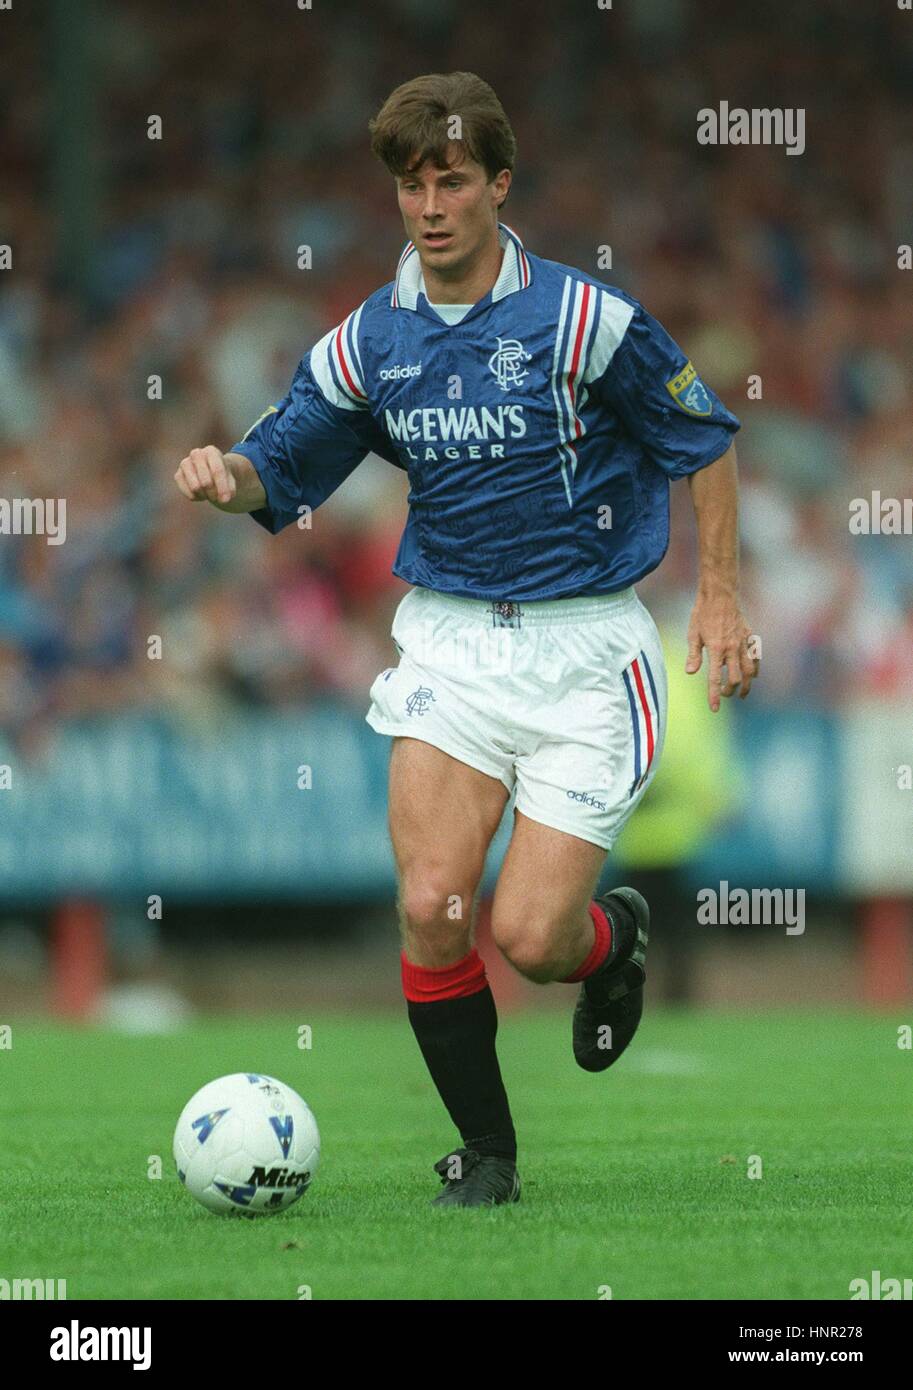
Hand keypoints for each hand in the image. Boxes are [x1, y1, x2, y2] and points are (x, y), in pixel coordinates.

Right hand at [174, 446, 236, 504]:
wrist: (211, 473)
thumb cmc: (223, 475)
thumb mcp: (231, 480)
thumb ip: (230, 489)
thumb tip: (224, 500)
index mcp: (211, 451)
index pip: (217, 471)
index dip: (222, 488)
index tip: (226, 500)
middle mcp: (196, 454)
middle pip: (206, 482)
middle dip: (213, 493)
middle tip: (217, 495)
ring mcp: (185, 463)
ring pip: (195, 488)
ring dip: (205, 495)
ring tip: (209, 493)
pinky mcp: (178, 475)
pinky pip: (188, 493)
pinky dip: (196, 497)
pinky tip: (200, 493)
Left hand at [686, 587, 757, 711]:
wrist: (720, 594)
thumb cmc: (703, 613)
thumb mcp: (693, 634)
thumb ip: (694, 655)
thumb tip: (690, 672)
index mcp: (716, 648)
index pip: (715, 679)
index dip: (714, 696)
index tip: (715, 708)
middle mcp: (731, 648)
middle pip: (735, 679)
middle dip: (730, 691)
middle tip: (724, 694)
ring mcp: (743, 643)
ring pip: (750, 671)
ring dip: (747, 685)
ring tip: (742, 693)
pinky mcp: (750, 637)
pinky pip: (756, 658)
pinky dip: (755, 669)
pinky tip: (752, 675)